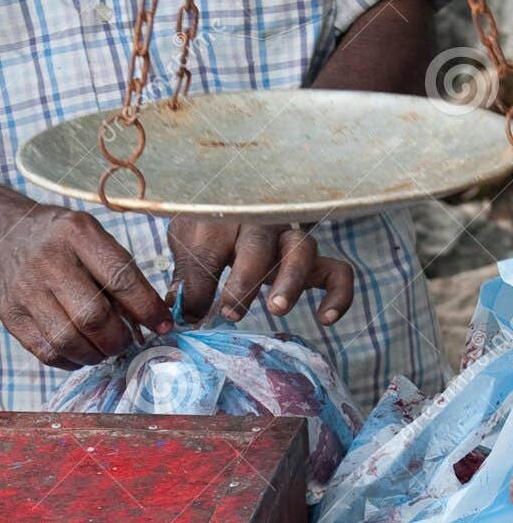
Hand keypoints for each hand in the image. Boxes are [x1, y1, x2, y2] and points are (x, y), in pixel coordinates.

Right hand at [0, 203, 171, 369]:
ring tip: (104, 349)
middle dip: (118, 338)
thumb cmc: (59, 240)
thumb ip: (118, 272)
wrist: (0, 237)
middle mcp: (48, 260)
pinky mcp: (10, 315)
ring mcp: (25, 289)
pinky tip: (81, 352)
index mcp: (77, 233)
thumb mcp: (90, 237)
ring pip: (68, 340)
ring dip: (96, 354)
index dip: (146, 308)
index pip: (120, 278)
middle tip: (126, 342)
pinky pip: (47, 352)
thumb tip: (150, 319)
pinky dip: (72, 360)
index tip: (162, 326)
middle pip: (92, 316)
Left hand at [168, 220, 355, 326]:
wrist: (231, 202)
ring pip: (301, 250)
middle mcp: (259, 224)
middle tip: (232, 312)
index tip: (191, 313)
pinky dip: (338, 294)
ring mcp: (289, 239)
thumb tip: (184, 318)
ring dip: (289, 282)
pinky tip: (325, 319)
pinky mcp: (313, 258)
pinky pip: (338, 271)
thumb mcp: (188, 247)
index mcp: (220, 219)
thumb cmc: (206, 228)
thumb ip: (187, 280)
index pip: (210, 250)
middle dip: (245, 281)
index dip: (200, 285)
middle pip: (258, 246)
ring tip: (276, 309)